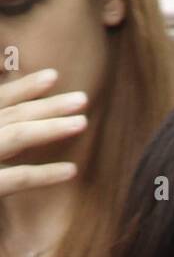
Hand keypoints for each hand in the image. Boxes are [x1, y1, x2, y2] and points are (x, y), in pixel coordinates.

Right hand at [0, 69, 87, 197]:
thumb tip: (8, 112)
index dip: (24, 88)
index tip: (53, 77)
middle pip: (12, 115)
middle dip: (48, 105)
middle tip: (82, 99)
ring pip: (17, 136)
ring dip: (50, 128)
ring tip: (82, 123)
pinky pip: (16, 179)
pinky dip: (44, 175)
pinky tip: (70, 171)